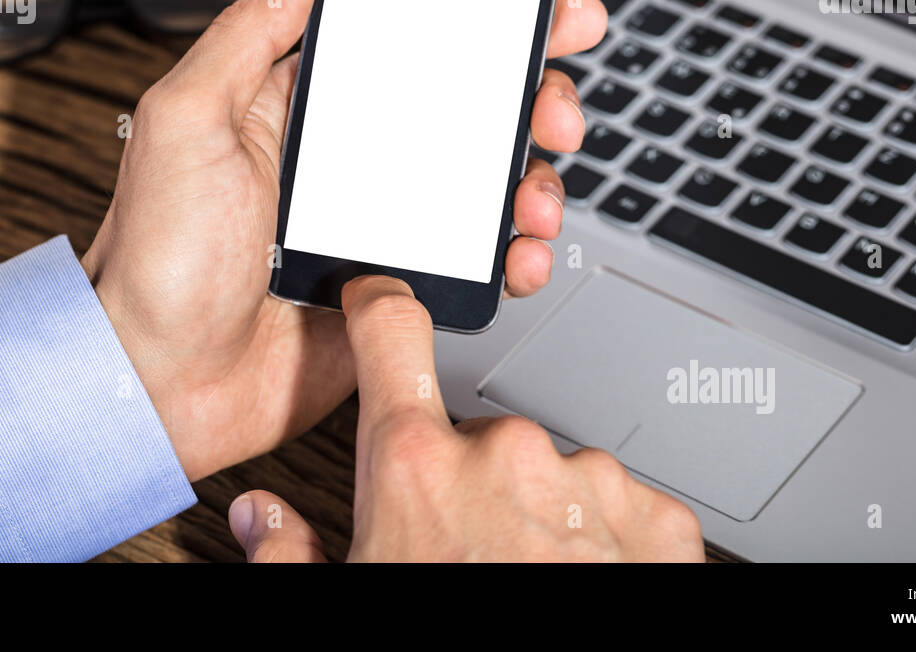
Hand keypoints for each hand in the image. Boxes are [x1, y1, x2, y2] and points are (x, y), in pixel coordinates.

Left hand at [82, 0, 606, 480]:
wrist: (163, 384)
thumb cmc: (155, 259)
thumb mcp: (186, 121)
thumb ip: (246, 36)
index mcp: (302, 108)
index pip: (404, 41)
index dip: (475, 17)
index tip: (533, 4)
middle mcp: (350, 159)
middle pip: (466, 106)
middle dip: (529, 97)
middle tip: (553, 110)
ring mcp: (380, 222)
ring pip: (484, 182)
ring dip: (531, 180)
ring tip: (534, 199)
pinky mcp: (398, 284)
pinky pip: (474, 259)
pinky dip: (513, 254)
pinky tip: (519, 255)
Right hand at [228, 276, 705, 560]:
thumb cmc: (445, 648)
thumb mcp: (343, 604)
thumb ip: (292, 556)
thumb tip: (259, 518)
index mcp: (417, 469)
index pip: (389, 337)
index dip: (377, 308)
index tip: (377, 299)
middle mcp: (504, 455)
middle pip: (475, 440)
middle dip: (471, 489)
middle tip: (467, 558)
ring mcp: (587, 482)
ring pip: (550, 480)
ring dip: (540, 521)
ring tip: (528, 584)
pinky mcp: (656, 518)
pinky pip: (618, 510)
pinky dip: (604, 544)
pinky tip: (582, 586)